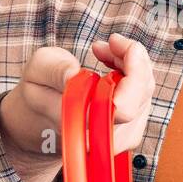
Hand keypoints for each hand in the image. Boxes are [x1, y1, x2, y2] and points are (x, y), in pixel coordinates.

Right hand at [0, 32, 155, 167]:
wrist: (41, 120)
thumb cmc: (39, 95)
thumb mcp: (37, 73)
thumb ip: (54, 71)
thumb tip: (73, 74)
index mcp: (84, 129)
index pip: (124, 106)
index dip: (130, 70)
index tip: (114, 44)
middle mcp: (109, 138)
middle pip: (142, 93)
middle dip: (129, 58)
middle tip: (107, 43)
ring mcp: (125, 135)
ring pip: (146, 91)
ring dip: (130, 62)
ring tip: (103, 51)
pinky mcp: (133, 127)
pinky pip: (144, 94)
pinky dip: (133, 71)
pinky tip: (112, 62)